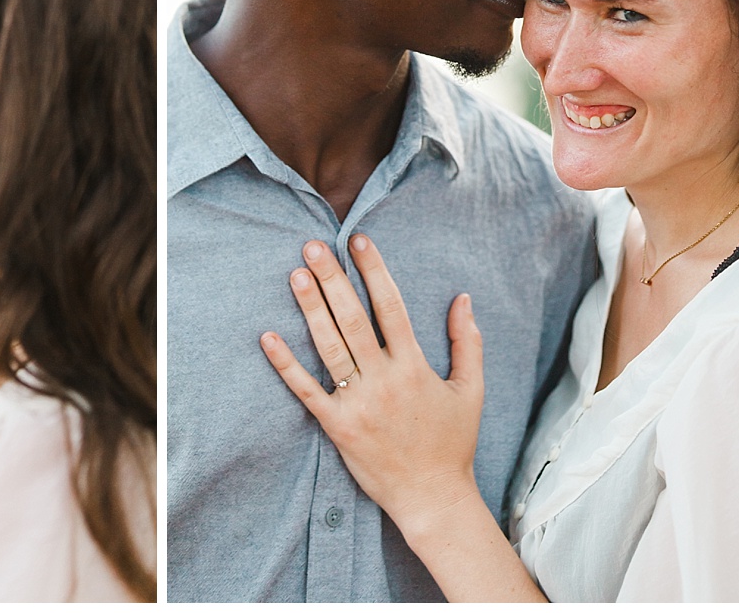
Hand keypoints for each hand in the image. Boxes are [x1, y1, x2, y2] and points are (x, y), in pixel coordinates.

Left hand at [260, 236, 485, 537]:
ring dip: (311, 310)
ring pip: (329, 347)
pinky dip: (286, 365)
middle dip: (333, 279)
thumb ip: (467, 342)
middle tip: (313, 245)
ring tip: (296, 274)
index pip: (392, 307)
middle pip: (354, 319)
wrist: (432, 498)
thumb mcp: (471, 390)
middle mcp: (385, 380)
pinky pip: (307, 391)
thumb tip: (463, 298)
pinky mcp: (337, 427)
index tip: (359, 240)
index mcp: (415, 367)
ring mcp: (358, 404)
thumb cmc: (452, 443)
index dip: (374, 270)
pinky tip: (268, 337)